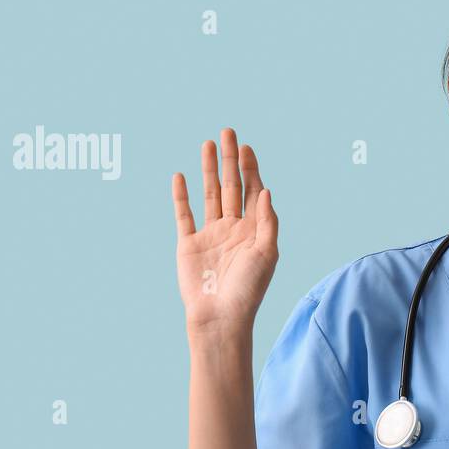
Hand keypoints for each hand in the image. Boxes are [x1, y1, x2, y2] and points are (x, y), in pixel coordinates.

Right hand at [172, 128, 278, 339]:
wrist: (220, 317)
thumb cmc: (248, 290)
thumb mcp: (267, 255)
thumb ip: (267, 222)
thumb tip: (267, 190)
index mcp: (255, 230)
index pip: (253, 191)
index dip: (250, 168)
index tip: (246, 147)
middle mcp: (233, 228)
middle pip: (232, 186)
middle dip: (230, 159)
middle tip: (228, 131)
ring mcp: (211, 234)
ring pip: (210, 194)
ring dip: (208, 169)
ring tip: (207, 143)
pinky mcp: (189, 243)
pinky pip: (184, 214)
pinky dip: (182, 195)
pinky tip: (180, 175)